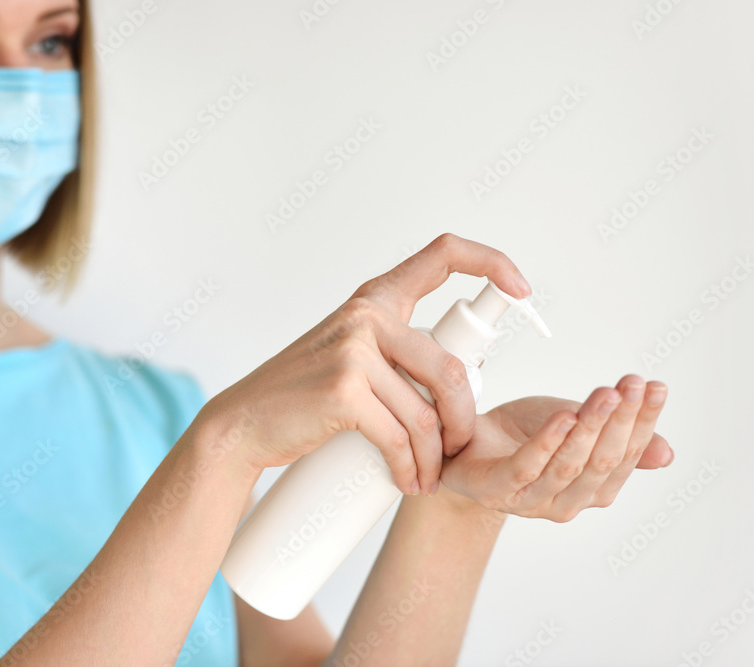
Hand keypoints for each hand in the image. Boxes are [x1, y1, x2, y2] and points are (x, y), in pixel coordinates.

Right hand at [199, 233, 530, 495]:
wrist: (244, 422)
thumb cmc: (301, 395)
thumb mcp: (349, 353)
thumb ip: (394, 351)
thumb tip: (454, 383)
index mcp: (374, 299)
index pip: (442, 254)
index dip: (492, 262)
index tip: (523, 289)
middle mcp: (366, 315)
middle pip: (450, 369)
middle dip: (464, 421)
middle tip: (455, 450)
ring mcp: (353, 350)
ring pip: (427, 412)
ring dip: (436, 457)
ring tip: (425, 476)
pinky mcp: (343, 390)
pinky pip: (400, 437)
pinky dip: (410, 468)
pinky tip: (408, 481)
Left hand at [439, 374, 670, 520]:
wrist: (464, 444)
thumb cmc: (521, 437)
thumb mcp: (575, 429)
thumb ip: (616, 439)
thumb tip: (667, 452)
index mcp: (590, 492)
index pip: (625, 457)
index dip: (642, 423)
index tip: (654, 387)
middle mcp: (565, 504)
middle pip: (601, 461)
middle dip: (620, 421)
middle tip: (632, 385)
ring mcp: (529, 501)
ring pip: (568, 463)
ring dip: (590, 426)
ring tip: (604, 395)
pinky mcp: (495, 490)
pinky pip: (526, 466)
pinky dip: (547, 441)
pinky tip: (564, 416)